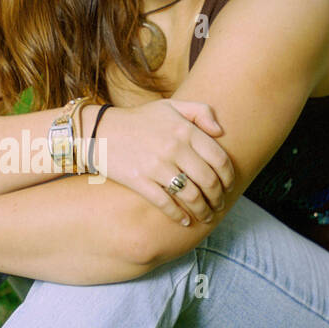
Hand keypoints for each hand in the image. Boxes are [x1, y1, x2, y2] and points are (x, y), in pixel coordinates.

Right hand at [93, 99, 234, 227]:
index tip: (229, 186)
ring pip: (191, 196)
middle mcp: (174, 147)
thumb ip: (201, 112)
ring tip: (206, 216)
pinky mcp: (139, 181)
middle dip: (218, 198)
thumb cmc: (139, 120)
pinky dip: (178, 216)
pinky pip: (166, 203)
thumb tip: (221, 132)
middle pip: (208, 181)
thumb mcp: (171, 106)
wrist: (100, 131)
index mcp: (185, 130)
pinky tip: (184, 221)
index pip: (219, 158)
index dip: (228, 177)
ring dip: (203, 210)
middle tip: (219, 205)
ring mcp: (156, 165)